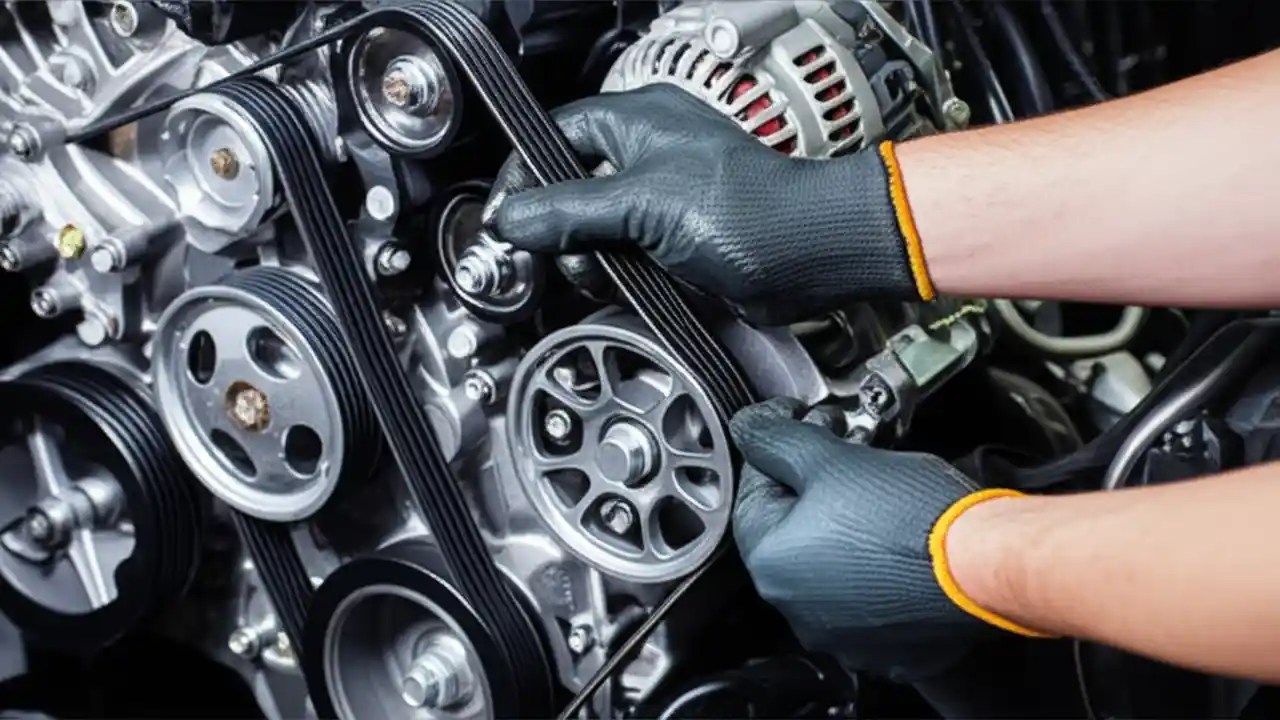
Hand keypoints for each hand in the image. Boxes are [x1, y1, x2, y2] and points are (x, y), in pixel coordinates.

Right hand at [488, 85, 930, 324]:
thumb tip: (510, 217)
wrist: (806, 257)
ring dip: (588, 257)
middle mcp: (647, 154)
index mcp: (637, 121)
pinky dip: (615, 274)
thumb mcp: (638, 205)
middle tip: (559, 253)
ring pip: (592, 230)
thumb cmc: (746, 211)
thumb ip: (565, 211)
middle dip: (559, 228)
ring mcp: (660, 199)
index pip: (553, 137)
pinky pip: (622, 256)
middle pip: (567, 189)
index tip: (506, 216)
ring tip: (606, 270)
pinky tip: (627, 284)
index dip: (524, 175)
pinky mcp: (673, 240)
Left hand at [729, 398, 1034, 680]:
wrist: (985, 564)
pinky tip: (901, 538)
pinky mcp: (889, 648)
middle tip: (850, 453)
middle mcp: (797, 610)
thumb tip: (750, 427)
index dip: (781, 450)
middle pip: (793, 529)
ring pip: (831, 563)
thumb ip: (776, 438)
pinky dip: (879, 565)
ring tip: (880, 495)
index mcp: (772, 564)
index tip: (808, 427)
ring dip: (846, 525)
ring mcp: (843, 635)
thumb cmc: (912, 516)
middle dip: (816, 484)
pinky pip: (871, 596)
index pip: (753, 491)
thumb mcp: (830, 457)